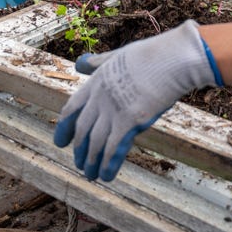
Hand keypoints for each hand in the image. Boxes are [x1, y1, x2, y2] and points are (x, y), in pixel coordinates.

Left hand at [53, 20, 220, 181]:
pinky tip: (106, 176)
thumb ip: (97, 62)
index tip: (60, 142)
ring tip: (90, 175)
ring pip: (95, 143)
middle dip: (79, 150)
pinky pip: (113, 149)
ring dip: (91, 162)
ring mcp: (113, 110)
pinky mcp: (129, 121)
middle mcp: (100, 98)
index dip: (64, 127)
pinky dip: (108, 165)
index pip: (72, 108)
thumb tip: (80, 62)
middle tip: (79, 163)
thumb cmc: (150, 55)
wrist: (171, 59)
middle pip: (82, 130)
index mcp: (96, 81)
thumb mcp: (117, 56)